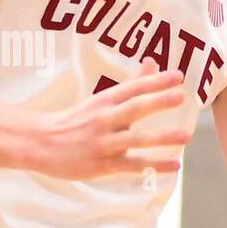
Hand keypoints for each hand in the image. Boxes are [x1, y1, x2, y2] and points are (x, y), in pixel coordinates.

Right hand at [30, 59, 190, 179]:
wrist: (41, 143)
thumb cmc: (75, 120)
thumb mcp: (101, 100)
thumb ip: (131, 84)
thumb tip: (153, 62)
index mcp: (104, 101)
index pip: (132, 88)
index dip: (154, 81)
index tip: (177, 75)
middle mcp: (104, 119)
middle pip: (133, 108)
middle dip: (157, 101)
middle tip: (180, 96)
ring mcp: (103, 142)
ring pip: (135, 138)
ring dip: (161, 137)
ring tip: (186, 135)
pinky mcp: (101, 164)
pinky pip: (131, 165)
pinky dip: (153, 165)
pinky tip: (174, 164)